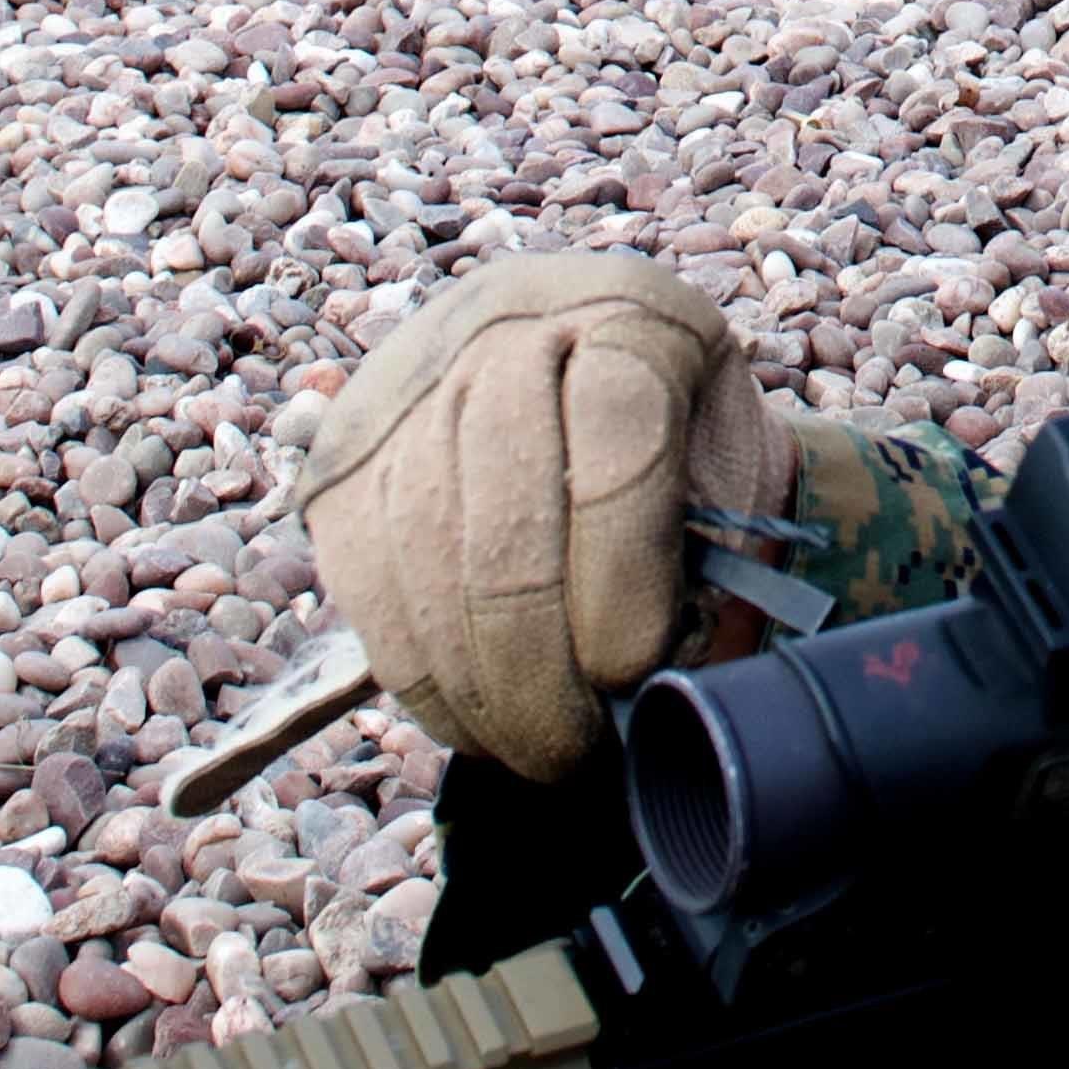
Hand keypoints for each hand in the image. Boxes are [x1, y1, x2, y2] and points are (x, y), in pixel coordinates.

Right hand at [280, 255, 788, 781]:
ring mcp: (407, 384)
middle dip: (540, 673)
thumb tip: (659, 694)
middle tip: (577, 755)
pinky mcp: (340, 454)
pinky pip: (363, 581)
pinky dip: (416, 671)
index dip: (622, 582)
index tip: (635, 676)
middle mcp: (505, 325)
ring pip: (424, 560)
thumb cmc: (682, 454)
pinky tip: (466, 720)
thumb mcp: (728, 475)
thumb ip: (710, 562)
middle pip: (505, 522)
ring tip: (529, 752)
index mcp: (628, 314)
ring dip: (476, 688)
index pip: (615, 451)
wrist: (589, 390)